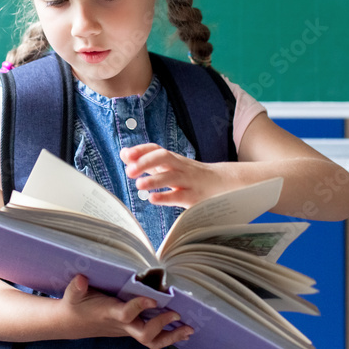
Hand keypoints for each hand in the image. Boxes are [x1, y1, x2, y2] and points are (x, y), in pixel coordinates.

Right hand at [58, 275, 192, 348]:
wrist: (72, 323)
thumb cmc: (75, 304)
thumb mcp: (72, 294)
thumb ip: (77, 287)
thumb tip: (81, 278)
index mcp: (109, 313)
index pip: (127, 314)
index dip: (140, 307)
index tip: (154, 299)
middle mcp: (121, 324)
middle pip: (145, 335)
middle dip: (163, 326)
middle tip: (178, 313)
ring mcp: (128, 329)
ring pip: (152, 341)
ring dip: (171, 336)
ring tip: (189, 329)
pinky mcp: (132, 329)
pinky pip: (153, 338)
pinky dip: (169, 335)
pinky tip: (182, 331)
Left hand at [120, 143, 239, 207]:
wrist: (224, 184)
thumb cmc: (191, 176)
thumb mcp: (170, 167)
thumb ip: (147, 162)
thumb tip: (124, 154)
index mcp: (173, 160)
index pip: (156, 149)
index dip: (141, 151)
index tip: (126, 155)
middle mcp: (180, 167)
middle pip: (164, 157)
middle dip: (145, 162)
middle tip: (129, 171)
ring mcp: (188, 181)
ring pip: (172, 177)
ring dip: (154, 180)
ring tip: (138, 185)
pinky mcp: (195, 197)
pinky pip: (180, 196)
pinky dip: (166, 197)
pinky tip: (153, 199)